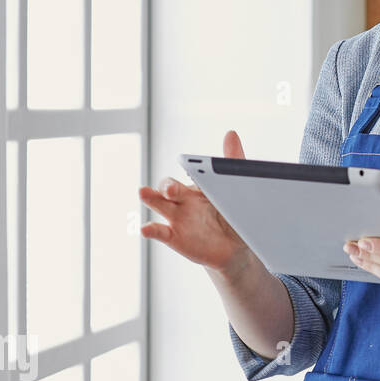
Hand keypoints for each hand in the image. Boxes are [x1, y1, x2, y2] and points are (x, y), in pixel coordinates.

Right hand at [139, 130, 251, 275]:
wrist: (236, 247)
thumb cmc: (232, 214)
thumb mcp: (236, 189)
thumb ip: (233, 161)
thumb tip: (230, 133)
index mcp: (199, 185)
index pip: (190, 172)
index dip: (190, 169)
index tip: (192, 167)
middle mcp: (184, 199)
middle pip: (169, 186)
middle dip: (167, 185)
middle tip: (171, 187)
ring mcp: (177, 217)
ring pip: (159, 204)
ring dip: (150, 198)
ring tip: (143, 192)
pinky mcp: (174, 237)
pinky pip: (159, 231)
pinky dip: (150, 229)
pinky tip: (145, 228)